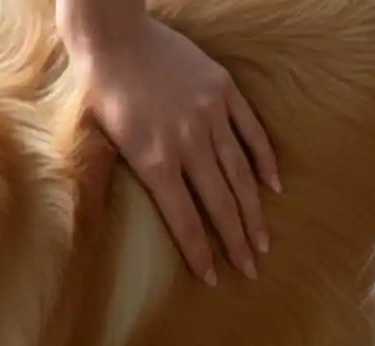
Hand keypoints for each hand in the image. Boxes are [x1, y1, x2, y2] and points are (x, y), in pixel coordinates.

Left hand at [64, 10, 280, 285]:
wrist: (114, 38)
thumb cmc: (102, 92)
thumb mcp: (108, 141)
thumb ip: (138, 171)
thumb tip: (160, 204)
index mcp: (154, 160)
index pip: (184, 218)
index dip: (201, 251)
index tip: (215, 278)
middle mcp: (187, 143)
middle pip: (219, 202)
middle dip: (236, 240)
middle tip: (252, 269)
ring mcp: (209, 116)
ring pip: (239, 173)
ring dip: (253, 211)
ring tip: (264, 241)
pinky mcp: (223, 92)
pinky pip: (250, 132)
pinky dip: (263, 161)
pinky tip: (272, 188)